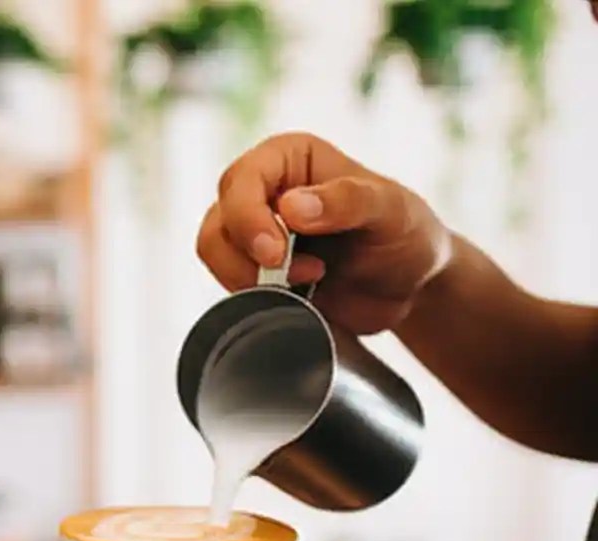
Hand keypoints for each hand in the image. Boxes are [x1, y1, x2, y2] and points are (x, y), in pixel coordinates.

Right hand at [197, 132, 452, 333]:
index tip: (275, 254)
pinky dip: (255, 297)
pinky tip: (300, 297)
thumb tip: (289, 206)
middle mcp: (262, 189)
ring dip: (249, 278)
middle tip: (301, 275)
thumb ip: (347, 201)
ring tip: (308, 283)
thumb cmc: (407, 233)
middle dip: (248, 256)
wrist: (411, 287)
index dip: (248, 218)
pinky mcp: (254, 270)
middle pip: (219, 219)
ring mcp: (254, 231)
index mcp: (288, 158)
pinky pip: (228, 283)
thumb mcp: (392, 210)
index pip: (242, 179)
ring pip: (214, 253)